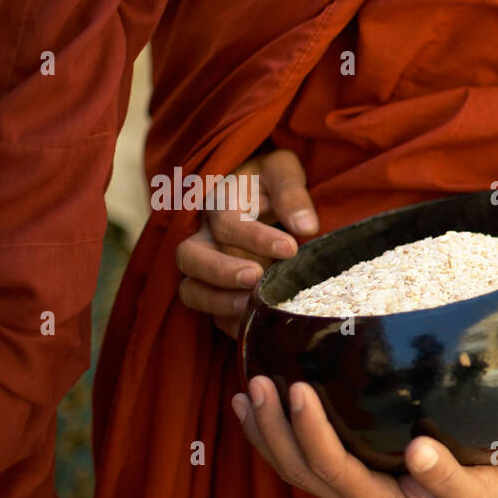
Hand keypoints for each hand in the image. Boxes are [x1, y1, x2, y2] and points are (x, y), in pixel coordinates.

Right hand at [176, 149, 318, 337]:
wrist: (257, 194)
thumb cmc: (268, 182)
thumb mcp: (281, 171)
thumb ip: (290, 192)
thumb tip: (306, 225)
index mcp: (217, 201)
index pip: (226, 220)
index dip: (255, 236)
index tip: (290, 248)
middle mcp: (201, 236)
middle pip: (191, 257)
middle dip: (221, 272)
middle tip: (255, 279)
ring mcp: (201, 266)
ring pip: (190, 289)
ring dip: (218, 302)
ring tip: (252, 307)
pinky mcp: (211, 291)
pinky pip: (208, 313)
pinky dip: (226, 322)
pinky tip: (254, 326)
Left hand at [231, 376, 497, 497]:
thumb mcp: (476, 493)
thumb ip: (447, 476)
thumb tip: (420, 451)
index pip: (333, 468)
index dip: (311, 431)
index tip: (298, 389)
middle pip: (299, 470)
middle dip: (273, 428)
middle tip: (256, 383)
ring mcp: (350, 495)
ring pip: (294, 469)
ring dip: (266, 433)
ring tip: (244, 394)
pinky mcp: (353, 483)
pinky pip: (306, 463)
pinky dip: (281, 438)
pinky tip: (266, 411)